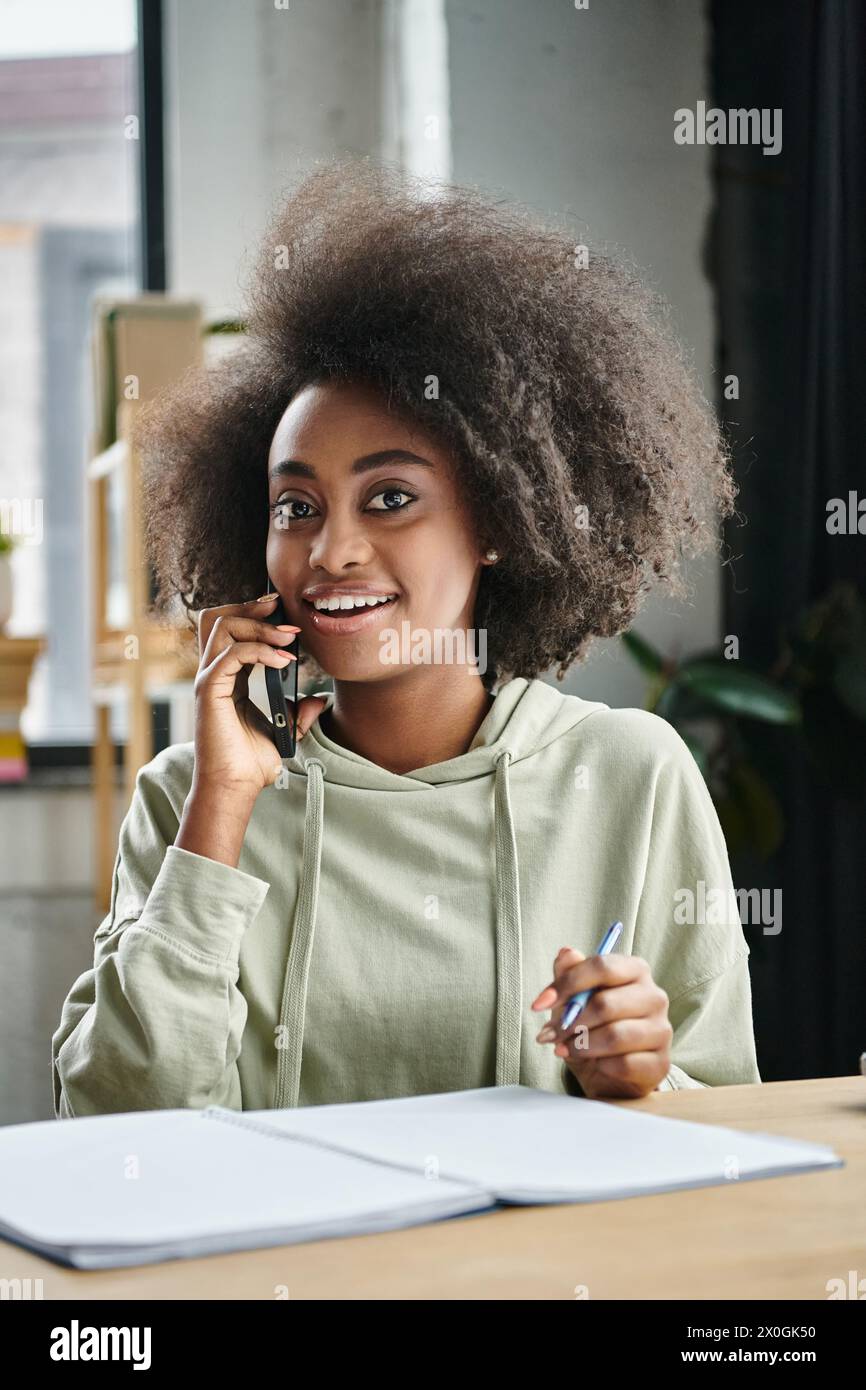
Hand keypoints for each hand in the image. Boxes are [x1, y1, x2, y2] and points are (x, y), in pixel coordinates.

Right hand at [192, 593, 327, 797]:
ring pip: (222, 627)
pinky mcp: (210, 690)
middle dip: (250, 606)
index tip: (284, 613)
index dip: (256, 615)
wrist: (235, 787)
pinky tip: (283, 662)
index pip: (232, 631)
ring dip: (258, 626)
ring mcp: (209, 680)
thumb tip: (318, 699)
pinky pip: (232, 654)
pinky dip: (260, 651)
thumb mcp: (285, 733)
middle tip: (281, 608)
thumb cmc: (251, 764)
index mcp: (228, 678)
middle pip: (219, 619)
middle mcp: (213, 674)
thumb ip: (299, 713)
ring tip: (288, 639)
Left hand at [531, 947, 672, 1098]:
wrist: (611, 1073)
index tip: (539, 1004)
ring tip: (565, 1050)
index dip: (567, 983)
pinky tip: (596, 1064)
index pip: (602, 966)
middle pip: (606, 1004)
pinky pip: (625, 1063)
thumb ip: (570, 974)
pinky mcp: (661, 1062)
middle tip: (550, 1035)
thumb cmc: (593, 1027)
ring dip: (581, 1046)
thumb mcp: (574, 1000)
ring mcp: (661, 1030)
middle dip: (570, 1022)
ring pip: (614, 1036)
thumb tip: (566, 953)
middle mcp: (654, 996)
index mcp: (635, 970)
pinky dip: (602, 1065)